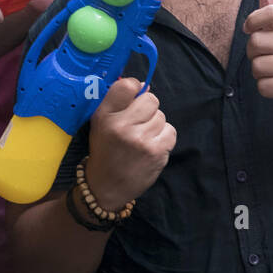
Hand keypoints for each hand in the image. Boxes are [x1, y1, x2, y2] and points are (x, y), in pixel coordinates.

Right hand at [86, 77, 175, 209]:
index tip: (133, 97)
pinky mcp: (156, 152)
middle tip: (138, 123)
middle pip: (151, 99)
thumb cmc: (106, 151)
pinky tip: (151, 146)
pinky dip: (164, 137)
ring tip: (141, 139)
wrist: (106, 187)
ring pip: (162, 116)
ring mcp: (140, 140)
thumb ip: (120, 102)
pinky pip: (170, 131)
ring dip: (155, 125)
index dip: (135, 88)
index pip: (126, 85)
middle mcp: (121, 126)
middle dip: (148, 109)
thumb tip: (146, 84)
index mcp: (104, 116)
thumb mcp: (101, 124)